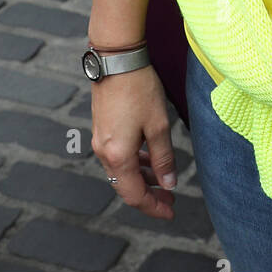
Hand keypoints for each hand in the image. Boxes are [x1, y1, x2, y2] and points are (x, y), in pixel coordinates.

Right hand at [90, 65, 176, 220]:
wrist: (116, 59)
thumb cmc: (138, 89)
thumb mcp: (158, 125)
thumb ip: (163, 157)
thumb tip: (168, 182)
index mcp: (117, 156)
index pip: (134, 195)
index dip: (153, 207)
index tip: (170, 211)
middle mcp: (104, 152)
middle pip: (126, 185)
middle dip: (149, 194)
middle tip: (170, 198)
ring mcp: (100, 140)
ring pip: (122, 170)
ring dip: (142, 178)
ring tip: (163, 179)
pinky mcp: (102, 128)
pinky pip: (118, 155)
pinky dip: (134, 162)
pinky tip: (148, 157)